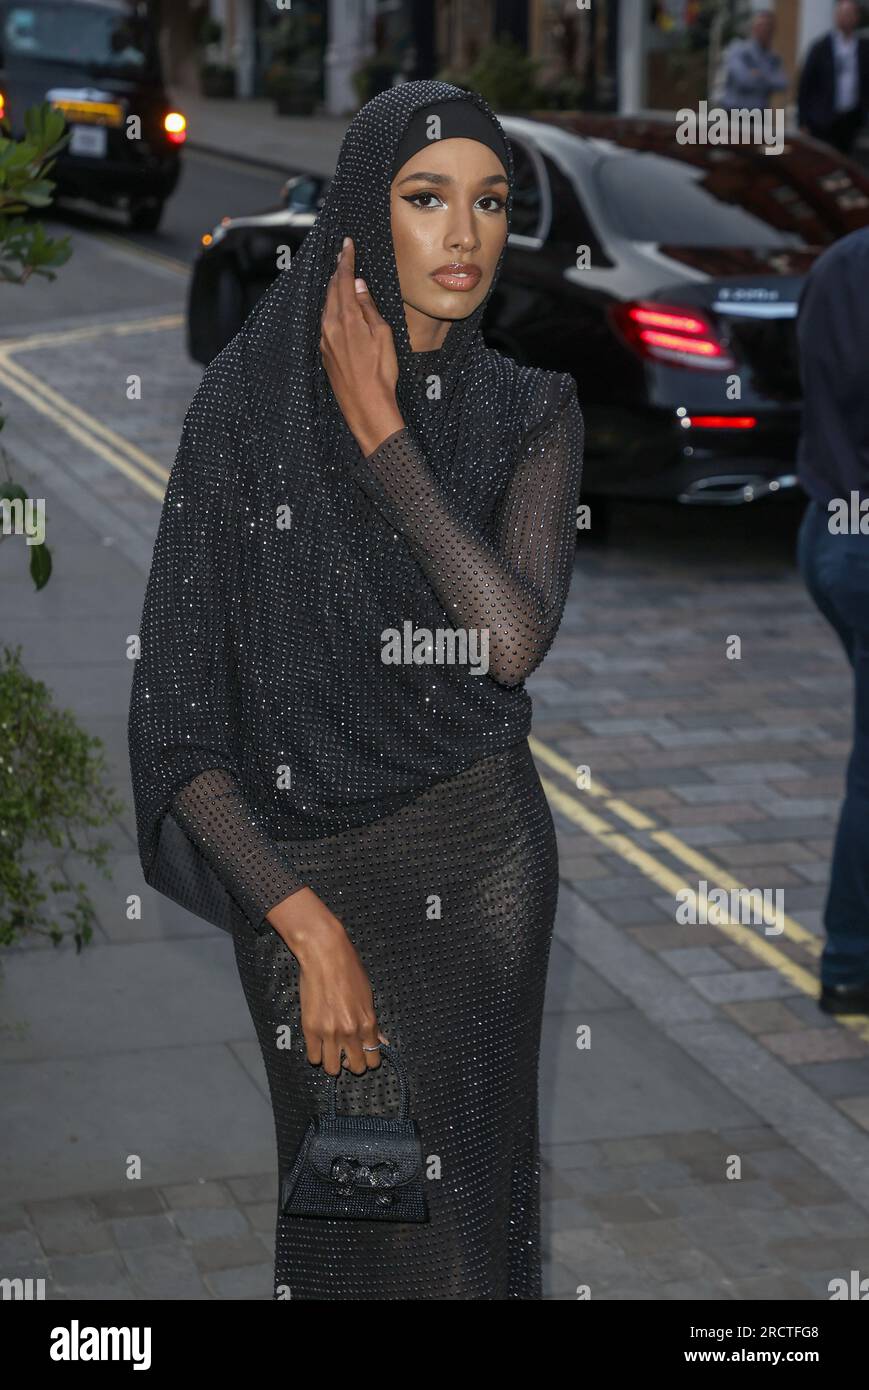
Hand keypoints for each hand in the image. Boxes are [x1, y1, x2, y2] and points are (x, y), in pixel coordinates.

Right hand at [267, 887, 388, 1076]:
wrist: (325, 955)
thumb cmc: (349, 970)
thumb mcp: (368, 996)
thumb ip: (373, 1023)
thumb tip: (380, 1041)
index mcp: (368, 1023)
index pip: (374, 1058)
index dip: (368, 1059)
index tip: (362, 1053)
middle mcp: (351, 1032)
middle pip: (356, 1067)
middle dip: (352, 1063)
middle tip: (346, 1054)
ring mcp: (330, 1032)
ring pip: (332, 1068)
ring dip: (333, 1063)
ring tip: (330, 1051)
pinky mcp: (310, 1029)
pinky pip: (313, 1058)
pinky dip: (316, 1054)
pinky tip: (317, 1044)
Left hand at [320, 235, 404, 456]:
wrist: (366, 406)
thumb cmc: (380, 372)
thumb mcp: (382, 335)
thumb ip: (368, 308)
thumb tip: (359, 286)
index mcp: (345, 317)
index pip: (344, 279)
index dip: (346, 259)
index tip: (347, 244)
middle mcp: (329, 325)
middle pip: (331, 290)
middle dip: (338, 272)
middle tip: (343, 256)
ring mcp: (324, 340)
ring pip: (326, 306)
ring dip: (333, 290)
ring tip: (341, 278)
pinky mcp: (324, 353)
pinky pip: (325, 322)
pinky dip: (331, 309)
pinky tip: (338, 309)